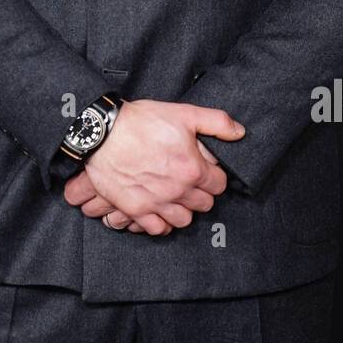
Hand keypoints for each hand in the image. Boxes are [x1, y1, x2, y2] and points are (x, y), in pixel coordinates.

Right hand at [62, 99, 244, 235]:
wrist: (102, 133)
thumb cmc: (141, 121)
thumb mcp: (184, 113)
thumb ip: (216, 123)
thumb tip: (240, 133)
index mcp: (193, 168)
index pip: (219, 185)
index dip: (213, 175)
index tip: (203, 169)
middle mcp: (178, 190)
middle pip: (204, 204)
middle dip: (200, 192)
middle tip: (189, 180)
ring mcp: (156, 203)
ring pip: (184, 220)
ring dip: (183, 209)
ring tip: (175, 196)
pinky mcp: (136, 210)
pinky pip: (158, 229)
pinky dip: (161, 223)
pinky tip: (159, 209)